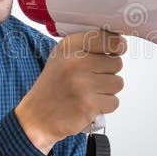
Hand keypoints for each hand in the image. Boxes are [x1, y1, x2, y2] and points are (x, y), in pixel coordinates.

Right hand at [15, 30, 126, 153]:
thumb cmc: (53, 87)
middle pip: (117, 63)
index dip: (117, 46)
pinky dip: (104, 106)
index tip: (116, 50)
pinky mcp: (89, 104)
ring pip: (118, 83)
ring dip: (107, 91)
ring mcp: (83, 84)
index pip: (110, 39)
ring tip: (88, 93)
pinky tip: (88, 104)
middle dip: (108, 73)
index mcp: (70, 46)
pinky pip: (114, 102)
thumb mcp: (62, 57)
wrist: (38, 117)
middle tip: (90, 80)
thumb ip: (87, 47)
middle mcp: (76, 62)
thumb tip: (118, 43)